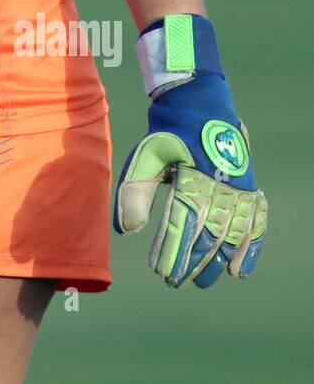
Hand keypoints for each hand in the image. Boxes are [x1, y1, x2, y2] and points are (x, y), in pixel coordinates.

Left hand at [114, 73, 266, 287]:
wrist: (201, 101)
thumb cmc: (169, 129)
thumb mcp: (147, 155)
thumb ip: (136, 191)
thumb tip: (126, 230)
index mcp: (193, 180)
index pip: (182, 228)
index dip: (172, 253)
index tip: (160, 272)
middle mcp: (221, 189)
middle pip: (206, 237)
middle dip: (191, 263)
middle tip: (175, 283)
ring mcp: (239, 189)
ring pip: (231, 236)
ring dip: (216, 261)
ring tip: (202, 282)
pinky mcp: (249, 187)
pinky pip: (256, 223)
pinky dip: (251, 248)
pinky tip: (240, 270)